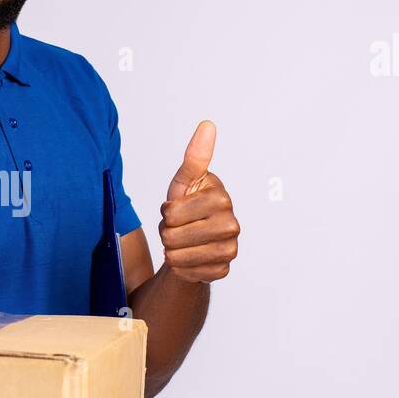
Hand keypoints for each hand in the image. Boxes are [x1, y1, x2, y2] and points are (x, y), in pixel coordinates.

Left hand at [159, 120, 239, 282]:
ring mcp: (230, 249)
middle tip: (179, 227)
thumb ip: (194, 157)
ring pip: (176, 256)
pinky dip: (180, 266)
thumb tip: (207, 125)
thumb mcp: (184, 182)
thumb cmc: (187, 206)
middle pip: (173, 237)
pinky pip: (185, 272)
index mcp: (221, 199)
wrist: (193, 240)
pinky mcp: (223, 270)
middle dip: (167, 232)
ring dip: (171, 250)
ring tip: (182, 241)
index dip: (167, 212)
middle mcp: (232, 225)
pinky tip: (189, 257)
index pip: (171, 213)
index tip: (178, 209)